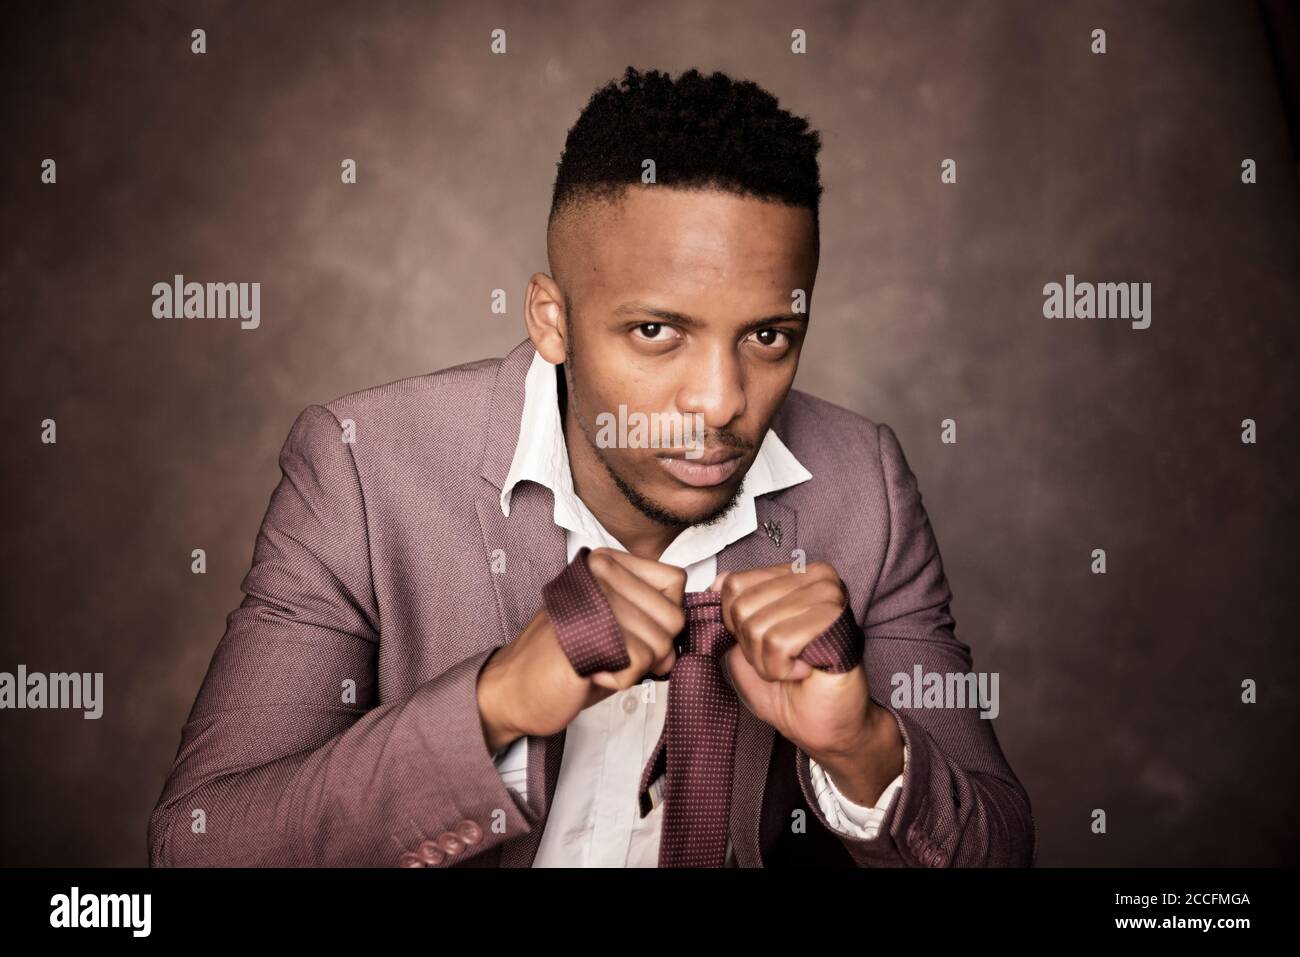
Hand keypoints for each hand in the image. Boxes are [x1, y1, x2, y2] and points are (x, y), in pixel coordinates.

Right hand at [477, 548, 685, 751]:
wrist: (512, 691)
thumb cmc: (567, 661)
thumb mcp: (615, 628)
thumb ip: (652, 620)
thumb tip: (681, 640)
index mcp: (605, 563)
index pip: (675, 581)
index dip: (664, 618)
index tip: (635, 632)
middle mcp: (599, 572)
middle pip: (673, 617)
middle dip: (652, 650)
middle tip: (613, 654)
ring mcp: (592, 598)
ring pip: (660, 644)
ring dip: (635, 668)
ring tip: (599, 662)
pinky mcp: (588, 631)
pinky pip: (640, 663)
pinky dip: (621, 681)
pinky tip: (593, 673)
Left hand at [712, 561, 877, 763]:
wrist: (820, 726)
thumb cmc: (786, 688)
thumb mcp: (742, 646)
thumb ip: (730, 612)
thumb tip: (715, 583)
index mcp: (794, 574)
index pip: (733, 584)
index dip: (735, 624)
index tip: (763, 642)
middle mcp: (814, 577)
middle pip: (742, 606)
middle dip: (751, 647)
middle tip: (782, 659)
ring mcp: (828, 595)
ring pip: (757, 626)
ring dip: (767, 662)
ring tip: (793, 667)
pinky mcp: (834, 620)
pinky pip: (778, 642)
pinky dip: (780, 668)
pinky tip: (804, 671)